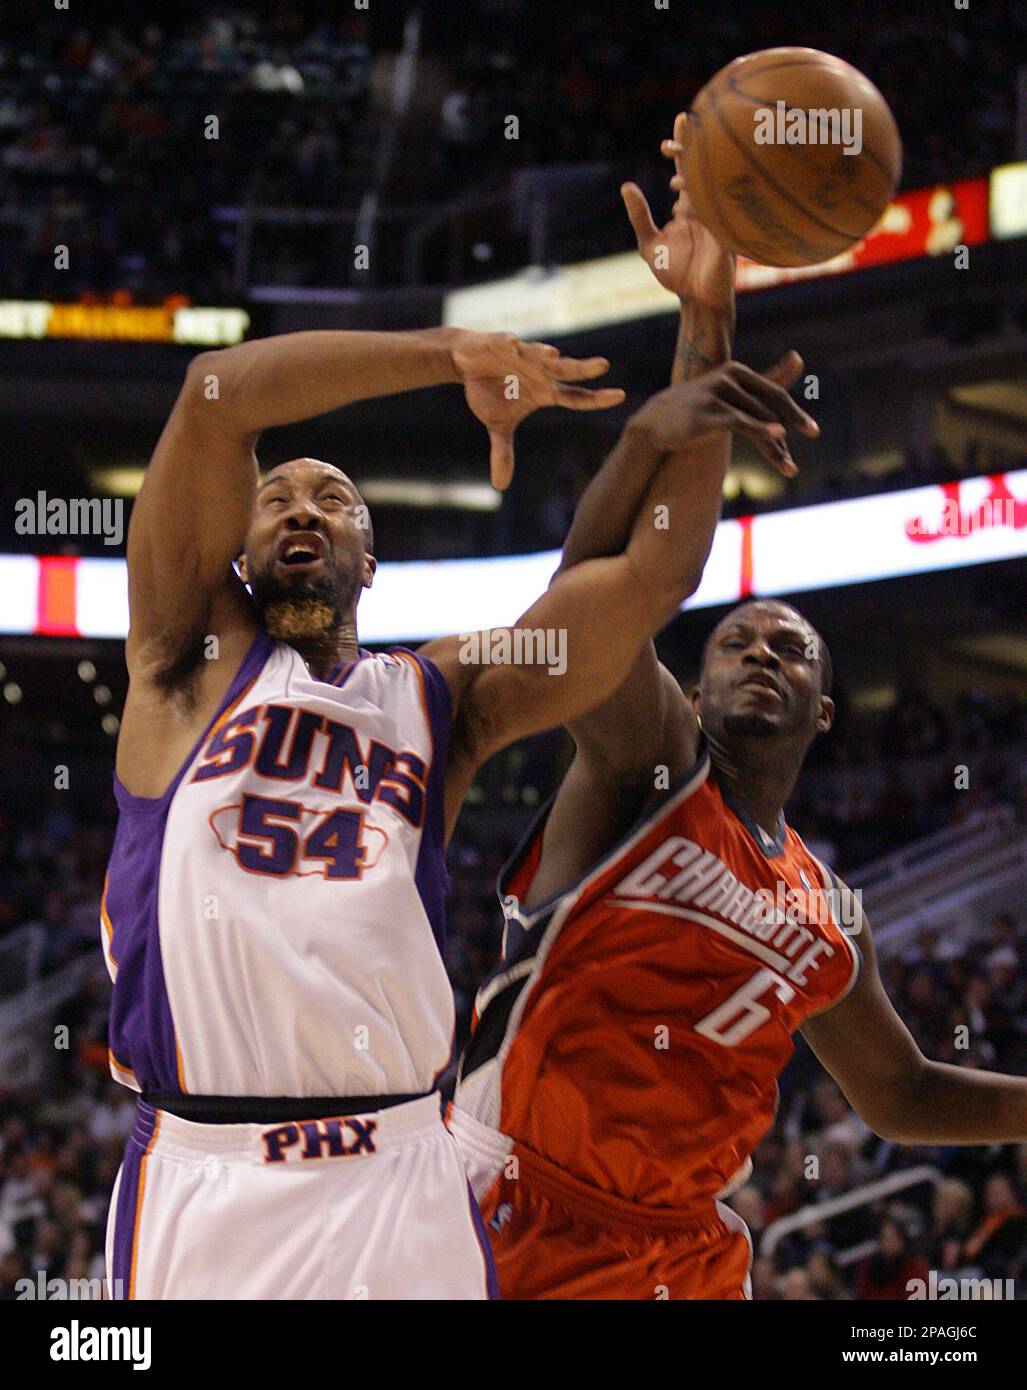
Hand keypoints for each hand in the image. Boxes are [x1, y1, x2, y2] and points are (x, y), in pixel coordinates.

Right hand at [449, 330, 624, 489]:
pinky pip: (505, 343)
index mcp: (545, 391)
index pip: (576, 397)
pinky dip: (508, 344)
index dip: (596, 398)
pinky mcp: (499, 343)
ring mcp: (521, 355)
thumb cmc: (490, 391)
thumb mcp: (497, 426)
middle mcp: (540, 371)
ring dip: (544, 354)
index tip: (620, 396)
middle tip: (603, 366)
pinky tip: (511, 344)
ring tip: (552, 355)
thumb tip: (501, 487)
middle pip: (566, 369)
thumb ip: (503, 453)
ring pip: (538, 353)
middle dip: (583, 368)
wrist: (468, 362)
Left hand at [621, 111, 734, 308]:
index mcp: (688, 206)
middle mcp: (705, 206)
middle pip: (702, 168)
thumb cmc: (675, 274)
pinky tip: (698, 191)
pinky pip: (722, 211)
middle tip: (685, 120)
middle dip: (693, 144)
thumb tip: (626, 186)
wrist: (696, 300)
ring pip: (713, 184)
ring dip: (701, 166)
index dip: (680, 151)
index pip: (684, 171)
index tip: (667, 139)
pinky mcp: (728, 234)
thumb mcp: (649, 244)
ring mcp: (719, 218)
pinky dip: (711, 200)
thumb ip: (639, 216)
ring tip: (684, 152)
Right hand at [628, 351, 818, 474]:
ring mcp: (716, 394)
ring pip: (757, 421)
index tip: (812, 432)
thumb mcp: (734, 392)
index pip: (774, 393)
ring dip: (775, 448)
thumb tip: (800, 357)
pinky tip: (778, 435)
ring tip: (789, 468)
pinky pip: (740, 422)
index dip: (795, 413)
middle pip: (767, 411)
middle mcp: (728, 377)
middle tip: (797, 460)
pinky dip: (761, 429)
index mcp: (737, 371)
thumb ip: (768, 378)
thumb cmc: (700, 408)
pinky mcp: (706, 413)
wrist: (656, 422)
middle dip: (783, 439)